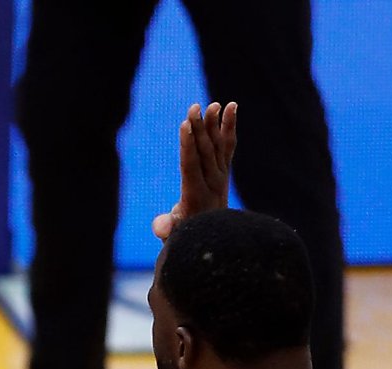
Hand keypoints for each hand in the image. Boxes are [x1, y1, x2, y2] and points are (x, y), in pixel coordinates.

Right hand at [153, 99, 236, 240]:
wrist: (211, 240)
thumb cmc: (184, 237)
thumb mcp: (172, 238)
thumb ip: (166, 230)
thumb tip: (160, 228)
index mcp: (196, 196)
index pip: (191, 166)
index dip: (187, 145)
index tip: (185, 125)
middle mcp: (212, 184)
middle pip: (204, 151)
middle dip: (199, 128)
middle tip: (194, 107)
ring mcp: (221, 176)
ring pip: (217, 145)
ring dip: (214, 124)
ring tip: (212, 104)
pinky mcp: (225, 171)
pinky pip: (228, 145)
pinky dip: (229, 126)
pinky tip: (231, 106)